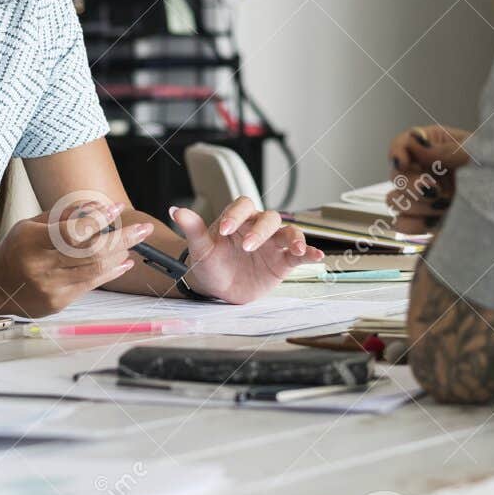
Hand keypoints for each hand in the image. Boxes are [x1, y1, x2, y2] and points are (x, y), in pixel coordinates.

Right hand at [0, 199, 147, 316]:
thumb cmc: (17, 248)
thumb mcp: (33, 224)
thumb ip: (66, 215)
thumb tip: (101, 206)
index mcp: (32, 243)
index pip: (71, 232)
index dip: (97, 220)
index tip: (116, 208)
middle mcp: (42, 267)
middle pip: (90, 253)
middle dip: (122, 239)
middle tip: (143, 228)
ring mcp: (51, 288)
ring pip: (95, 270)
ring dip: (120, 254)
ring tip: (135, 241)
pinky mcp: (59, 302)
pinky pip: (92, 284)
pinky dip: (111, 271)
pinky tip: (123, 261)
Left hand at [167, 197, 323, 305]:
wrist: (218, 287)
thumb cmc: (210, 263)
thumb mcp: (200, 249)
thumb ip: (193, 229)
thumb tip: (176, 210)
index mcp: (238, 219)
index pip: (241, 207)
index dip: (236, 215)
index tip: (224, 230)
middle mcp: (258, 228)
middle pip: (269, 219)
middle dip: (260, 231)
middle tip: (247, 247)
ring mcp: (272, 245)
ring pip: (289, 233)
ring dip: (294, 239)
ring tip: (294, 249)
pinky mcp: (283, 262)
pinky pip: (298, 255)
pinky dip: (309, 253)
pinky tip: (317, 257)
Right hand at [387, 124, 470, 232]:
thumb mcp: (477, 153)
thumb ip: (445, 151)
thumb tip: (415, 144)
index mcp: (436, 145)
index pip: (404, 142)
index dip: (398, 150)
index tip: (402, 159)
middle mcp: (426, 170)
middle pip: (396, 175)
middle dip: (412, 183)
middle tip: (434, 188)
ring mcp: (426, 197)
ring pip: (396, 201)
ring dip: (418, 205)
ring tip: (445, 205)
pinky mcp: (428, 221)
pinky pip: (403, 225)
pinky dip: (414, 225)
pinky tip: (436, 220)